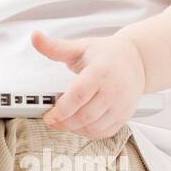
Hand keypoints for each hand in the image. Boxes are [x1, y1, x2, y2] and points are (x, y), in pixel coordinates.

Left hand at [31, 30, 146, 139]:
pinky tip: (78, 125)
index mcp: (100, 71)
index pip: (79, 95)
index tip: (48, 116)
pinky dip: (88, 133)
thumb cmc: (105, 54)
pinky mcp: (124, 115)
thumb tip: (35, 37)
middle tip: (51, 120)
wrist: (136, 60)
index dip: (61, 110)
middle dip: (64, 122)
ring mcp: (121, 105)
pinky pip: (105, 132)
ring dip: (74, 129)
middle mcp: (113, 90)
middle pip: (85, 115)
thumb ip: (55, 47)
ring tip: (63, 122)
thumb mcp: (80, 47)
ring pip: (95, 127)